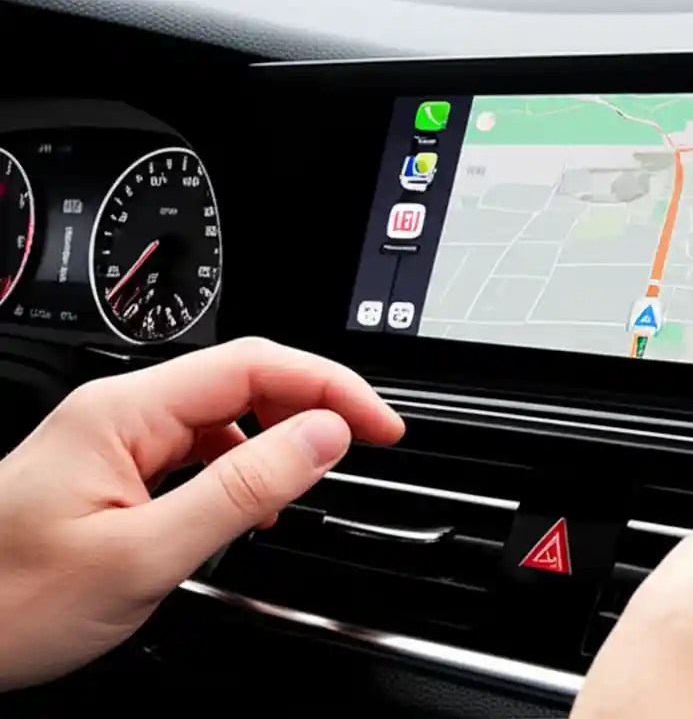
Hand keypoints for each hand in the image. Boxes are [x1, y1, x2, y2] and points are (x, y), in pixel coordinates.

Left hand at [0, 338, 403, 689]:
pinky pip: (198, 453)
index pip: (255, 365)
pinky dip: (241, 473)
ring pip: (224, 419)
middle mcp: (120, 414)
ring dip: (276, 444)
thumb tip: (322, 436)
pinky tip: (249, 508)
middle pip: (244, 381)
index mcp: (124, 413)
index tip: (380, 425)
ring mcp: (116, 441)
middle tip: (366, 447)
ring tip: (302, 487)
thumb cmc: (10, 602)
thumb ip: (242, 488)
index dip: (330, 387)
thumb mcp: (143, 554)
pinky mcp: (116, 473)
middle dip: (313, 407)